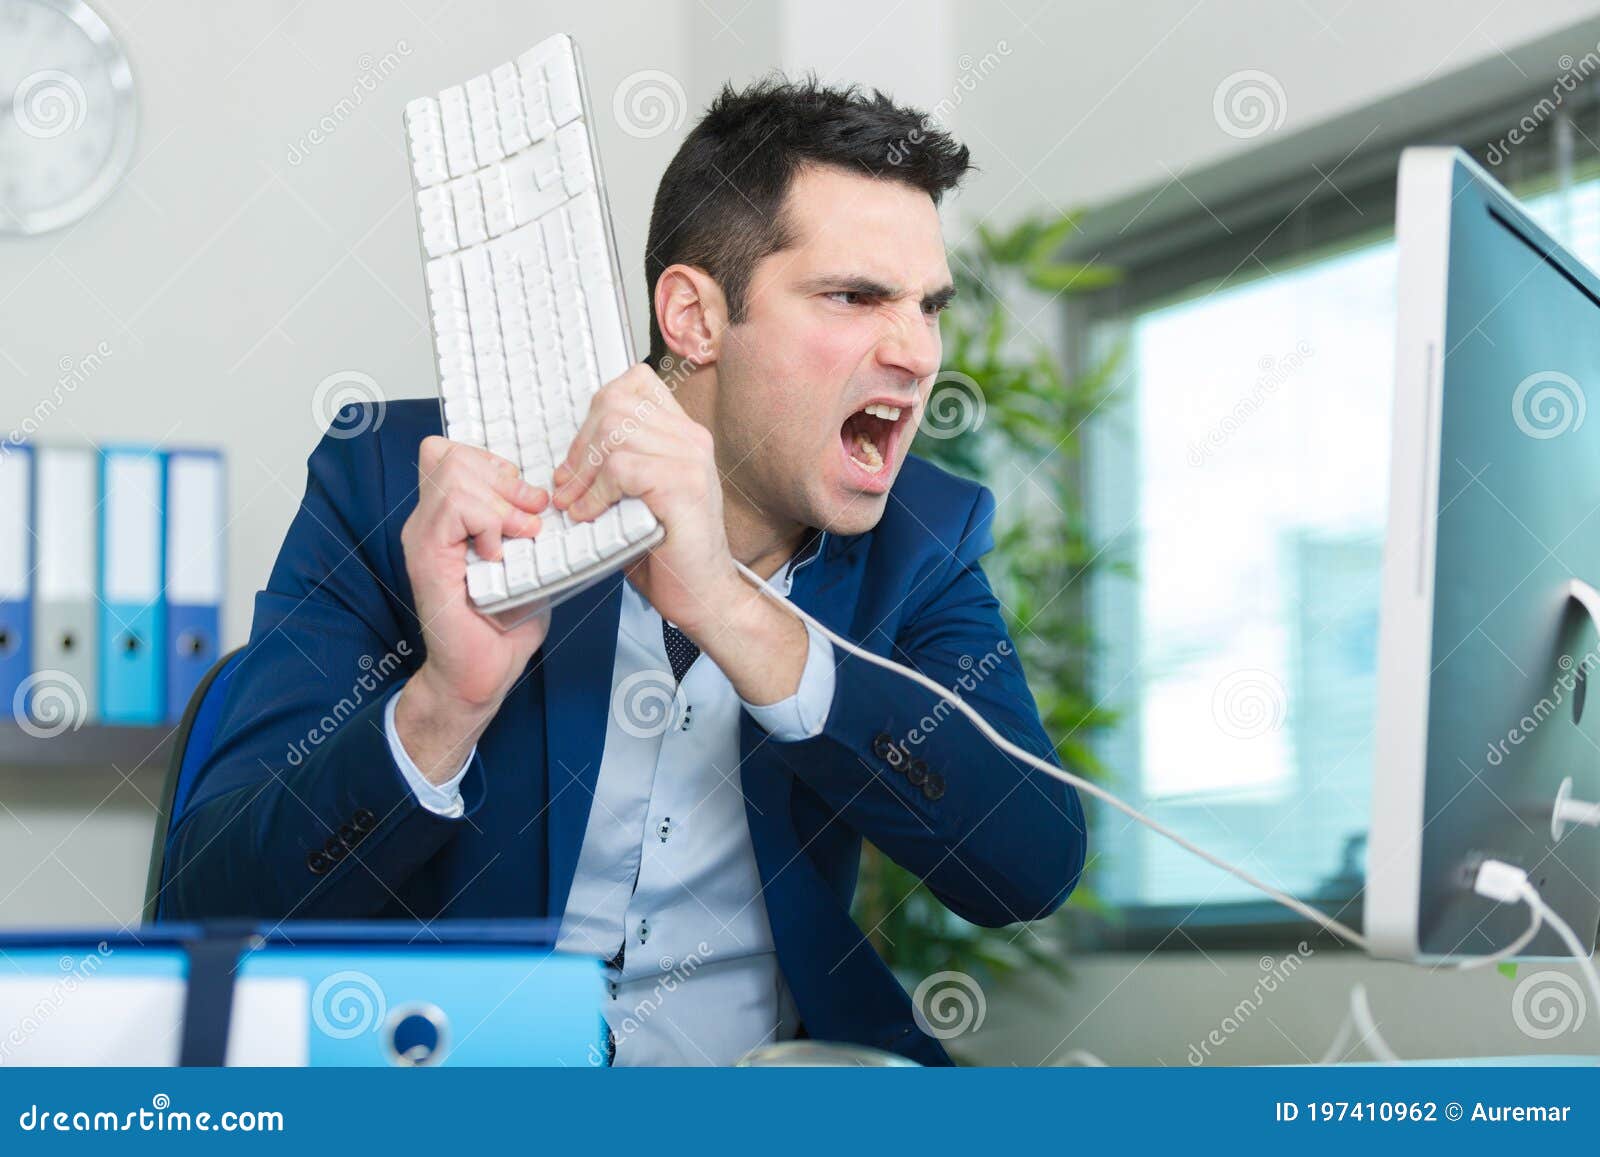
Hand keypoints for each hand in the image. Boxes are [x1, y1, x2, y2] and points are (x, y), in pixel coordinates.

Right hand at [396, 437, 549, 781]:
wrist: (478, 676)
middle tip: (529, 519)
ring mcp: (423, 537)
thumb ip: (532, 528)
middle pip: (452, 453)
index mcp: (449, 518)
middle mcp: (428, 521)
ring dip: (499, 503)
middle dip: (502, 478)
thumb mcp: (529, 565)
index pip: (456, 453)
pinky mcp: (426, 558)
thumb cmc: (501, 629)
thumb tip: (560, 498)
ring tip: (518, 539)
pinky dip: (487, 523)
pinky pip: (454, 507)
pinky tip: (499, 555)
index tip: (530, 502)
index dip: (497, 465)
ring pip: (454, 474)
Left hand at [549, 366, 810, 705]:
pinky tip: (590, 516)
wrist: (703, 595)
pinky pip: (620, 468)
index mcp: (683, 433)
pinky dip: (595, 495)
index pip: (635, 381)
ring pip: (614, 433)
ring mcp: (691, 459)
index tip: (581, 454)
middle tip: (565, 485)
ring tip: (573, 504)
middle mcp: (691, 438)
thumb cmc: (668, 552)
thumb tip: (567, 455)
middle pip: (616, 404)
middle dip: (579, 445)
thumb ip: (615, 464)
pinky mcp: (682, 485)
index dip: (596, 410)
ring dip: (582, 473)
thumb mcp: (638, 496)